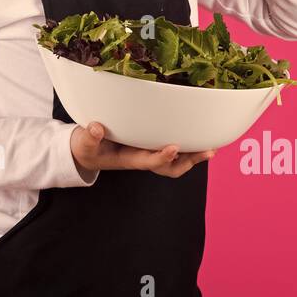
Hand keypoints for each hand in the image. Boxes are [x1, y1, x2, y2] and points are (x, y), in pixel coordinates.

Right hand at [72, 122, 216, 178]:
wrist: (88, 151)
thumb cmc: (87, 147)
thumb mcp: (85, 143)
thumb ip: (89, 137)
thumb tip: (96, 128)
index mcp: (129, 159)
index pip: (148, 161)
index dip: (162, 157)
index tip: (174, 147)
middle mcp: (143, 158)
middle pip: (170, 168)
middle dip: (189, 161)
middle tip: (207, 151)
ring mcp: (149, 153)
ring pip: (176, 161)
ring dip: (194, 157)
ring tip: (212, 149)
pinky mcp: (151, 145)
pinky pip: (174, 149)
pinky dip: (188, 147)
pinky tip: (200, 137)